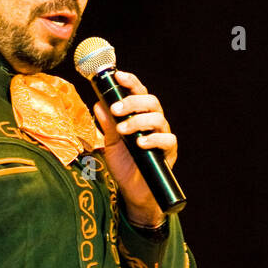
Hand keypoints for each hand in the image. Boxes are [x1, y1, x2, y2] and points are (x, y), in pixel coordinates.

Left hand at [92, 69, 177, 226]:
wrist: (132, 191)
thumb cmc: (124, 164)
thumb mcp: (110, 143)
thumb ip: (107, 125)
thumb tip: (98, 104)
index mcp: (140, 114)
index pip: (138, 92)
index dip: (130, 82)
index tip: (117, 76)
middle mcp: (154, 121)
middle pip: (150, 101)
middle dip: (132, 102)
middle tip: (115, 110)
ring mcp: (163, 135)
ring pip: (158, 118)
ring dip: (138, 121)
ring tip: (123, 130)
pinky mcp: (169, 152)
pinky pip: (167, 140)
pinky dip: (153, 139)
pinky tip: (140, 143)